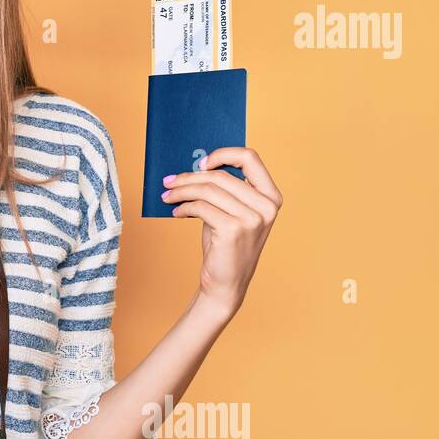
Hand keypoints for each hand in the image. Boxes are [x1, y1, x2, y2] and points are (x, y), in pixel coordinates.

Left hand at [160, 147, 282, 319]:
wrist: (226, 283)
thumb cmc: (226, 245)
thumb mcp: (231, 212)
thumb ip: (224, 190)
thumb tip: (194, 166)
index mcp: (271, 196)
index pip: (250, 158)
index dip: (223, 154)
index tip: (201, 163)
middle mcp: (267, 206)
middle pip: (220, 175)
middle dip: (190, 176)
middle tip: (169, 181)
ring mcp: (253, 219)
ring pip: (208, 190)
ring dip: (182, 190)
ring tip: (167, 196)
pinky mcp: (234, 230)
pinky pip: (201, 207)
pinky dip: (183, 206)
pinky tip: (176, 212)